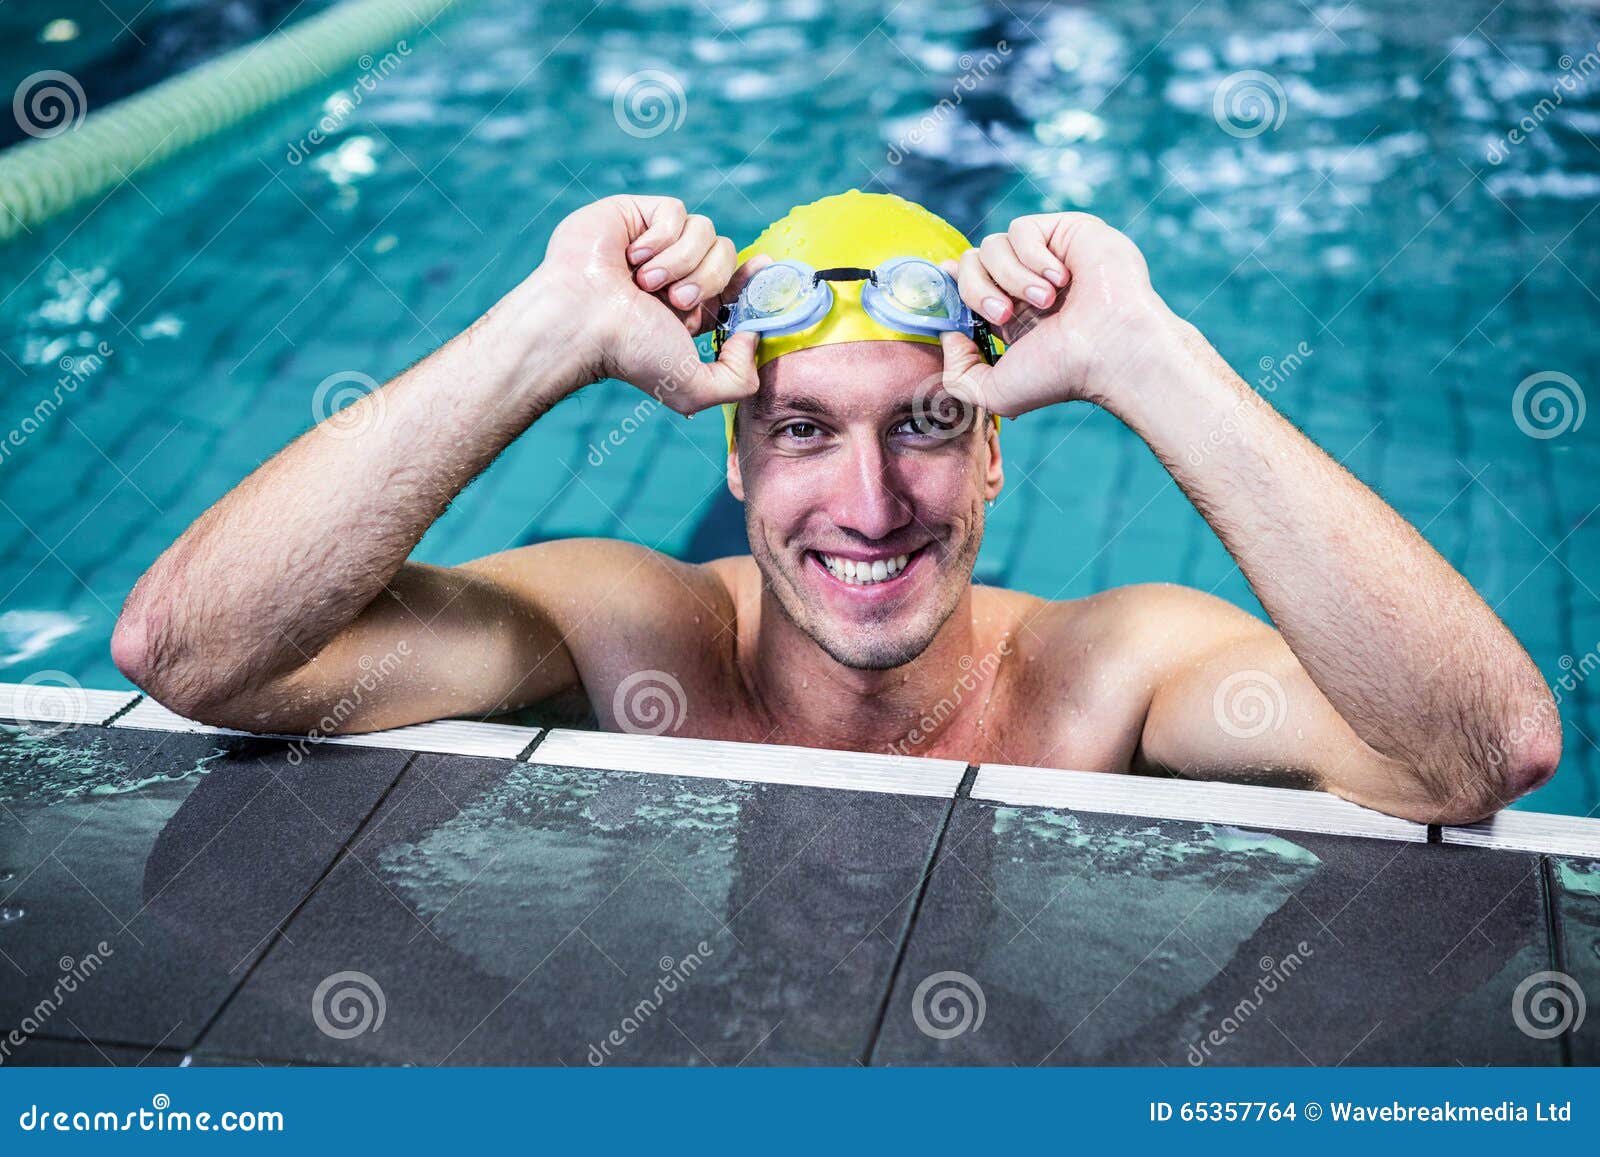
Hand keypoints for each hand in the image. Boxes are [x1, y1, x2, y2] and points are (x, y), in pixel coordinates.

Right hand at [535, 195, 760, 413]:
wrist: (583, 320)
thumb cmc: (630, 353)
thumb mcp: (694, 388)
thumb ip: (738, 379)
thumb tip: (753, 333)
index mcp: (691, 307)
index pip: (737, 280)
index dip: (753, 275)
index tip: (762, 269)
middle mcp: (676, 272)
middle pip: (727, 253)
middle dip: (708, 279)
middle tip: (675, 300)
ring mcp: (658, 241)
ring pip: (705, 231)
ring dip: (680, 261)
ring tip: (645, 283)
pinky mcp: (639, 214)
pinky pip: (676, 211)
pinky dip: (661, 237)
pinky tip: (633, 257)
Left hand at [938, 212, 1179, 415]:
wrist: (1110, 349)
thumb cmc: (1061, 374)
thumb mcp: (994, 393)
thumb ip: (958, 375)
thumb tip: (949, 334)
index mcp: (1011, 316)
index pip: (966, 283)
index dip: (951, 283)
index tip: (946, 285)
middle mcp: (1025, 284)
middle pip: (970, 263)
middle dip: (978, 290)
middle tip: (1005, 314)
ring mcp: (1045, 257)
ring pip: (991, 246)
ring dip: (1011, 277)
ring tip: (1045, 301)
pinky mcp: (1065, 231)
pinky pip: (1021, 228)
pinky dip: (1032, 255)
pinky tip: (1059, 278)